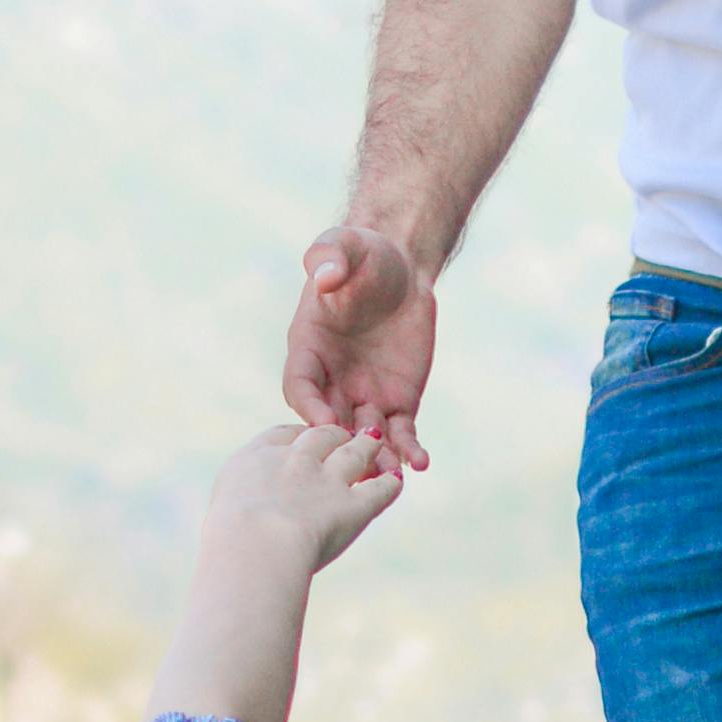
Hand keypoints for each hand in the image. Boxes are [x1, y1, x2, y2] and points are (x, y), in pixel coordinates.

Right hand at [205, 417, 408, 579]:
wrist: (255, 544)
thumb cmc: (228, 541)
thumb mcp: (223, 516)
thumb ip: (240, 510)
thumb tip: (239, 527)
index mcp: (256, 459)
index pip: (281, 435)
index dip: (296, 436)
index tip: (302, 439)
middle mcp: (295, 460)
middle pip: (321, 435)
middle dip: (334, 434)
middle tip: (344, 436)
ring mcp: (327, 480)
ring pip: (355, 453)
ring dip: (366, 448)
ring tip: (376, 445)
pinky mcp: (354, 506)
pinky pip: (381, 489)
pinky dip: (390, 483)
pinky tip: (396, 480)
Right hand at [287, 228, 437, 472]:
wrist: (401, 265)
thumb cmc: (363, 253)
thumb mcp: (343, 245)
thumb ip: (328, 257)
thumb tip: (324, 275)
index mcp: (308, 348)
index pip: (300, 385)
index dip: (310, 405)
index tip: (327, 421)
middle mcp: (332, 379)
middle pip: (331, 421)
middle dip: (343, 444)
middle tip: (356, 465)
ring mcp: (364, 394)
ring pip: (366, 436)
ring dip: (377, 458)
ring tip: (392, 476)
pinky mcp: (397, 400)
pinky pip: (400, 431)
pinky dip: (408, 448)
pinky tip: (420, 463)